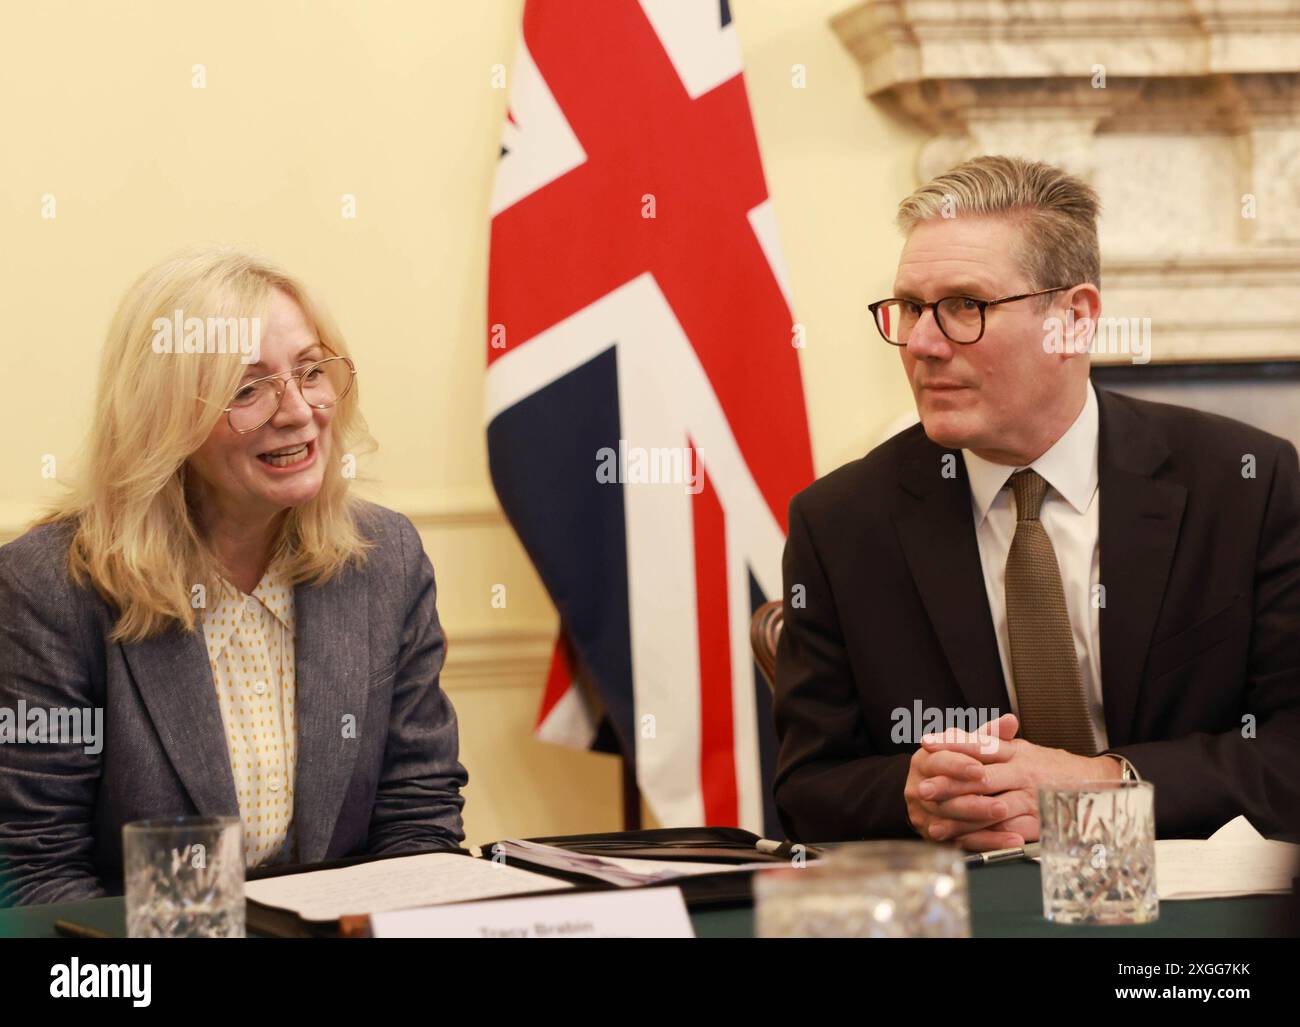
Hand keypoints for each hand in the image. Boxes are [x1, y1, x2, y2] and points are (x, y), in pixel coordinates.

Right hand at [904, 714, 1030, 849]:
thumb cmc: (954, 764)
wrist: (929, 793)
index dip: (959, 765)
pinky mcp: (936, 835)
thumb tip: (1011, 721)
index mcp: (924, 761)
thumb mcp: (966, 747)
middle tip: (1001, 805)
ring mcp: (925, 814)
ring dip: (981, 822)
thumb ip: (988, 735)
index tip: (980, 770)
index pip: (939, 761)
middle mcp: (919, 788)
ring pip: (953, 820)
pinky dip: (988, 841)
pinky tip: (1010, 840)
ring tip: (1008, 821)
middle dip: (975, 802)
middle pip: (945, 796)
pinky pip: (963, 841)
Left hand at [919, 713, 1121, 848]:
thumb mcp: (1022, 748)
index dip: (952, 743)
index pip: (980, 745)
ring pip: (992, 809)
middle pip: (980, 779)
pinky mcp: (1040, 823)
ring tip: (935, 825)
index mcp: (1016, 752)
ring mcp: (1032, 799)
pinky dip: (986, 839)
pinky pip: (1008, 833)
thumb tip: (954, 734)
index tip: (925, 743)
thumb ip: (991, 742)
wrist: (1094, 784)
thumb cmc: (1049, 766)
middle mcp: (1023, 773)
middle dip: (949, 785)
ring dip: (962, 819)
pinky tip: (965, 843)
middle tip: (923, 790)